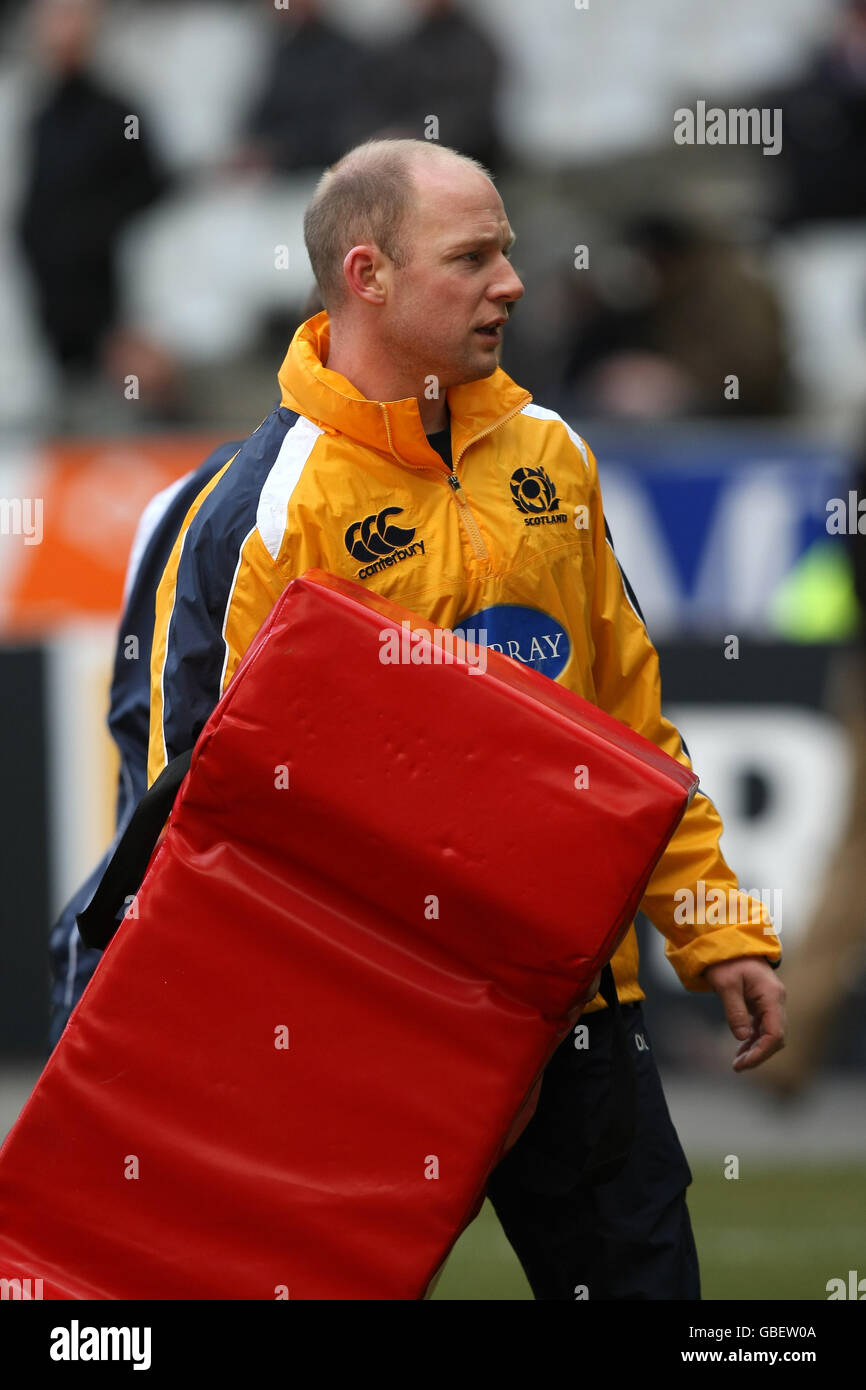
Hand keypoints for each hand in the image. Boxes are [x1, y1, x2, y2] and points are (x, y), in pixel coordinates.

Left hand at [703, 956, 785, 1071]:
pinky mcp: (763, 1002)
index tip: (744, 1064)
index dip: (762, 1052)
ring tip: (737, 1063)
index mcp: (771, 995)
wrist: (727, 941)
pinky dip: (754, 1038)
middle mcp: (776, 1000)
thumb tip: (743, 1037)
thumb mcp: (726, 985)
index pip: (775, 1033)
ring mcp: (771, 1001)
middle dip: (759, 1054)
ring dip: (756, 1048)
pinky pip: (763, 1025)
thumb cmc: (725, 960)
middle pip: (776, 1036)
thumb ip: (735, 1011)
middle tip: (737, 1066)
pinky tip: (741, 1049)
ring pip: (771, 1033)